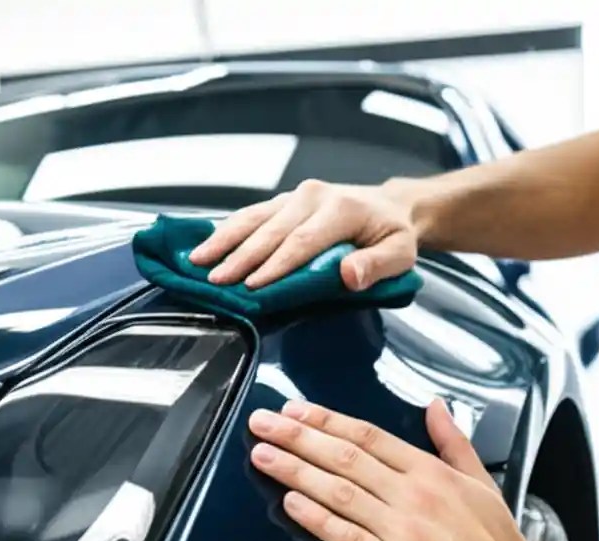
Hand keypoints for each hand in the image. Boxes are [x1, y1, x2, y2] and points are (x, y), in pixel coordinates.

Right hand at [189, 179, 418, 290]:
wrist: (391, 206)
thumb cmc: (393, 234)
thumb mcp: (401, 254)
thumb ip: (378, 265)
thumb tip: (349, 276)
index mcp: (340, 209)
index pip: (302, 242)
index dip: (275, 265)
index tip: (251, 286)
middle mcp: (312, 197)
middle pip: (270, 230)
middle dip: (240, 256)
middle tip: (214, 278)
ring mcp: (295, 196)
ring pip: (253, 218)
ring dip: (223, 240)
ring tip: (197, 260)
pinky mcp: (283, 201)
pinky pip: (252, 215)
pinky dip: (227, 230)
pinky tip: (207, 244)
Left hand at [247, 398, 561, 540]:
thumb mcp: (482, 482)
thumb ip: (453, 442)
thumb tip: (436, 407)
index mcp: (432, 473)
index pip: (367, 436)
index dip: (326, 420)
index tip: (294, 409)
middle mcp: (413, 496)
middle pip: (345, 456)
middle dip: (297, 436)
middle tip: (263, 422)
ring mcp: (401, 531)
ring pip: (339, 491)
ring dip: (296, 471)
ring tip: (264, 455)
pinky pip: (346, 536)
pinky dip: (316, 518)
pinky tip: (290, 504)